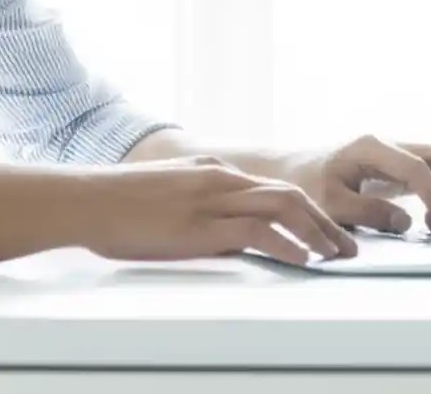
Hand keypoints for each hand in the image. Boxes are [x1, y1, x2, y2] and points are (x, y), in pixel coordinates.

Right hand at [81, 157, 357, 266]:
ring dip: (317, 231)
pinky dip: (287, 244)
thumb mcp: (163, 192)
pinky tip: (303, 260)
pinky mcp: (201, 224)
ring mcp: (212, 200)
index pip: (271, 185)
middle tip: (346, 246)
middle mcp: (219, 178)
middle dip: (324, 220)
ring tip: (337, 255)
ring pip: (284, 206)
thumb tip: (211, 225)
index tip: (324, 230)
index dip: (305, 208)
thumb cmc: (114, 203)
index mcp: (211, 170)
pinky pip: (257, 232)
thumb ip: (193, 201)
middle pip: (289, 192)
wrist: (85, 199)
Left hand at [279, 136, 430, 233]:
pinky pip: (425, 170)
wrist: (288, 172)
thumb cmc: (306, 185)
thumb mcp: (330, 203)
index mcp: (371, 147)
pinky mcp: (391, 164)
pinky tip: (429, 216)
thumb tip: (405, 222)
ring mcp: (390, 151)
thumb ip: (367, 212)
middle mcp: (386, 143)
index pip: (418, 167)